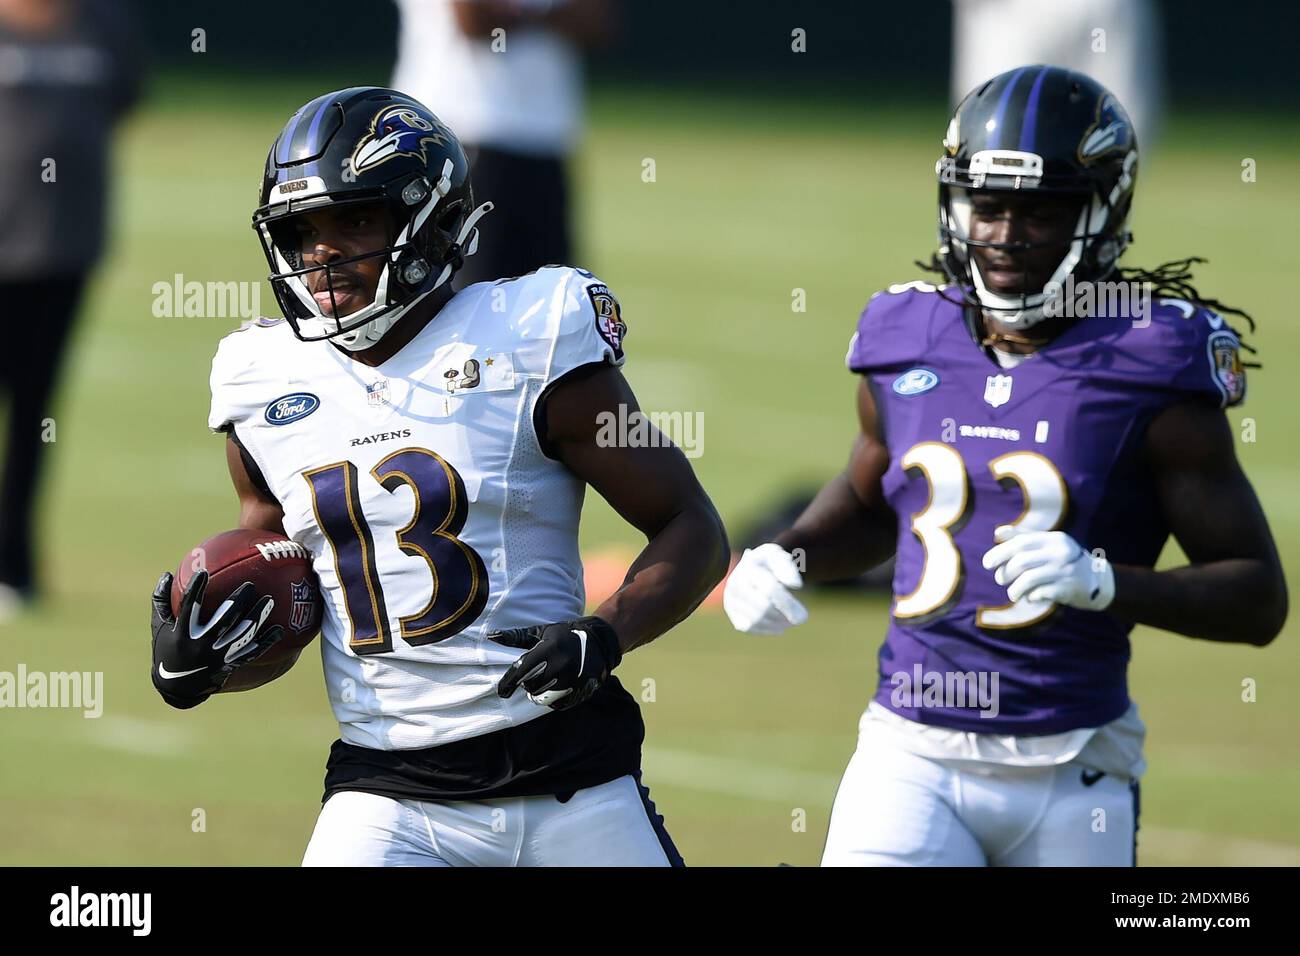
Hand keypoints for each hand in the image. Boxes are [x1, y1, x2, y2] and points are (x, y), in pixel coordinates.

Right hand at [150, 570, 283, 708]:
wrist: (178, 687)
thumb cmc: (167, 649)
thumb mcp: (159, 627)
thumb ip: (161, 601)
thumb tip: (167, 574)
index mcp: (182, 634)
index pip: (189, 608)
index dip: (195, 590)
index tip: (203, 573)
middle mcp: (201, 645)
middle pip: (223, 619)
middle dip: (238, 601)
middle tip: (250, 585)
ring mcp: (217, 656)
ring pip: (241, 634)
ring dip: (257, 617)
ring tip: (269, 600)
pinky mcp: (229, 664)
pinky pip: (252, 652)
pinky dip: (266, 641)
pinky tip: (279, 630)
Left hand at [490, 616, 621, 710]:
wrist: (599, 641)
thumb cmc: (564, 635)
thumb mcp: (541, 632)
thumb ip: (516, 637)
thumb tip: (492, 636)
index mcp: (549, 649)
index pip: (521, 672)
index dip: (508, 683)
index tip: (502, 691)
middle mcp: (561, 665)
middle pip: (531, 687)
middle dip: (528, 684)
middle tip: (533, 676)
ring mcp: (573, 679)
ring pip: (544, 698)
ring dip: (540, 693)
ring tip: (545, 682)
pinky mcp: (581, 690)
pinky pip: (559, 704)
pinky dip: (554, 699)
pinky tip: (558, 687)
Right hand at [723, 543, 808, 633]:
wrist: (750, 566)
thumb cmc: (770, 563)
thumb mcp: (780, 557)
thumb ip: (788, 568)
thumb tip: (796, 585)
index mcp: (750, 566)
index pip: (771, 589)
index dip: (788, 605)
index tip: (804, 616)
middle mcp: (735, 583)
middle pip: (763, 607)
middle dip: (785, 616)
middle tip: (800, 620)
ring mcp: (731, 599)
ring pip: (756, 620)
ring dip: (777, 624)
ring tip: (790, 622)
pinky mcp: (732, 611)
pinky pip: (749, 627)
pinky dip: (766, 630)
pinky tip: (779, 627)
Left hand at [981, 529, 1114, 610]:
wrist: (1098, 580)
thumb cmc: (1064, 560)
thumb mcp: (1048, 544)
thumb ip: (1023, 537)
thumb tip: (997, 532)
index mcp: (1054, 539)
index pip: (1021, 543)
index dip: (1000, 552)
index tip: (986, 563)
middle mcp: (1060, 553)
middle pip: (1022, 561)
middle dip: (1005, 572)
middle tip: (999, 579)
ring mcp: (1065, 571)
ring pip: (1029, 579)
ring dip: (1014, 589)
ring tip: (1012, 594)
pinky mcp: (1068, 589)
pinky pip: (1040, 594)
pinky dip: (1031, 597)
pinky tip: (1032, 597)